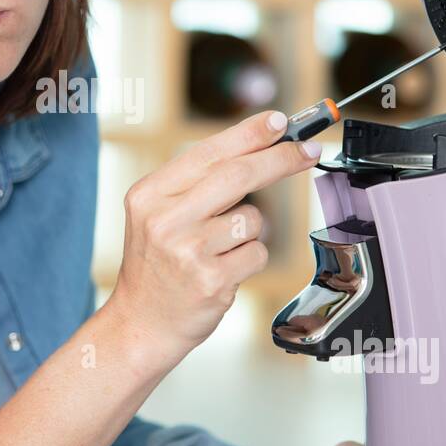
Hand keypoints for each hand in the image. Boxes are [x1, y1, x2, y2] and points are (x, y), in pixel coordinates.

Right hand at [109, 110, 321, 361]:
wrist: (140, 323)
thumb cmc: (157, 265)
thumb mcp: (156, 214)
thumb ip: (197, 184)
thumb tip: (258, 149)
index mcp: (149, 194)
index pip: (208, 153)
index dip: (249, 134)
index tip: (279, 122)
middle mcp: (165, 219)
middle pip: (238, 175)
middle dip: (279, 159)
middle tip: (306, 152)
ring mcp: (188, 251)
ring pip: (253, 219)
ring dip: (250, 230)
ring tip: (220, 249)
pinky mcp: (212, 280)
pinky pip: (256, 253)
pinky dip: (249, 259)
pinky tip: (223, 270)